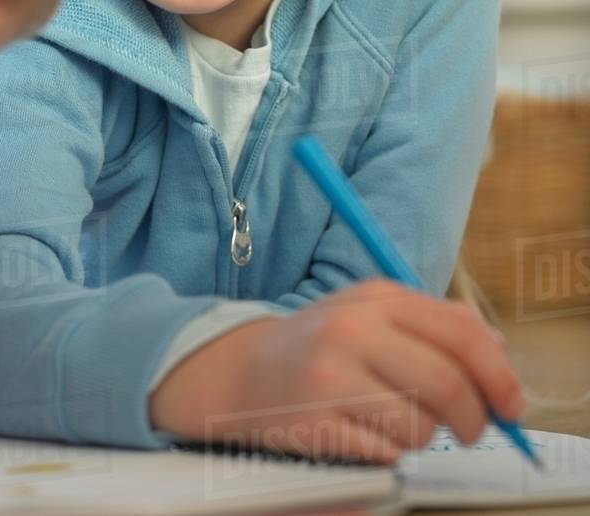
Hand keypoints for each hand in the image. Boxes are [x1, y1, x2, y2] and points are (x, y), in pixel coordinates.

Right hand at [150, 280, 524, 463]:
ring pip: (419, 427)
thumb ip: (436, 323)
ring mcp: (328, 378)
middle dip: (472, 418)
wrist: (243, 372)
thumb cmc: (320, 345)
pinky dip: (385, 453)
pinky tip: (360, 432)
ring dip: (418, 436)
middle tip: (468, 428)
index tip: (510, 403)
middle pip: (448, 385)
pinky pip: (384, 454)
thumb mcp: (372, 312)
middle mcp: (349, 332)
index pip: (461, 334)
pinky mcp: (313, 422)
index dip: (499, 375)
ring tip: (388, 420)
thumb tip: (498, 354)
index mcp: (373, 299)